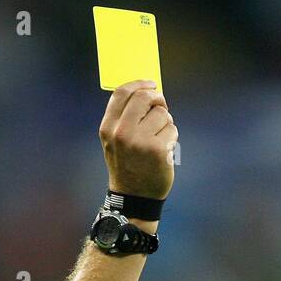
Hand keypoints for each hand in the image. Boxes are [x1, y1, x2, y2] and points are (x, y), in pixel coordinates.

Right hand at [98, 80, 177, 199]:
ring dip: (165, 123)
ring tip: (158, 139)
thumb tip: (145, 90)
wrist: (133, 197)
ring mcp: (140, 141)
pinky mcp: (158, 150)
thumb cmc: (127, 165)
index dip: (139, 84)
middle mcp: (121, 133)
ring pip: (162, 114)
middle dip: (157, 99)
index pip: (122, 93)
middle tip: (161, 105)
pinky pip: (172, 129)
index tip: (151, 84)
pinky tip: (163, 150)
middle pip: (144, 97)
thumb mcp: (114, 141)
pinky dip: (171, 137)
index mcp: (108, 128)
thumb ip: (123, 117)